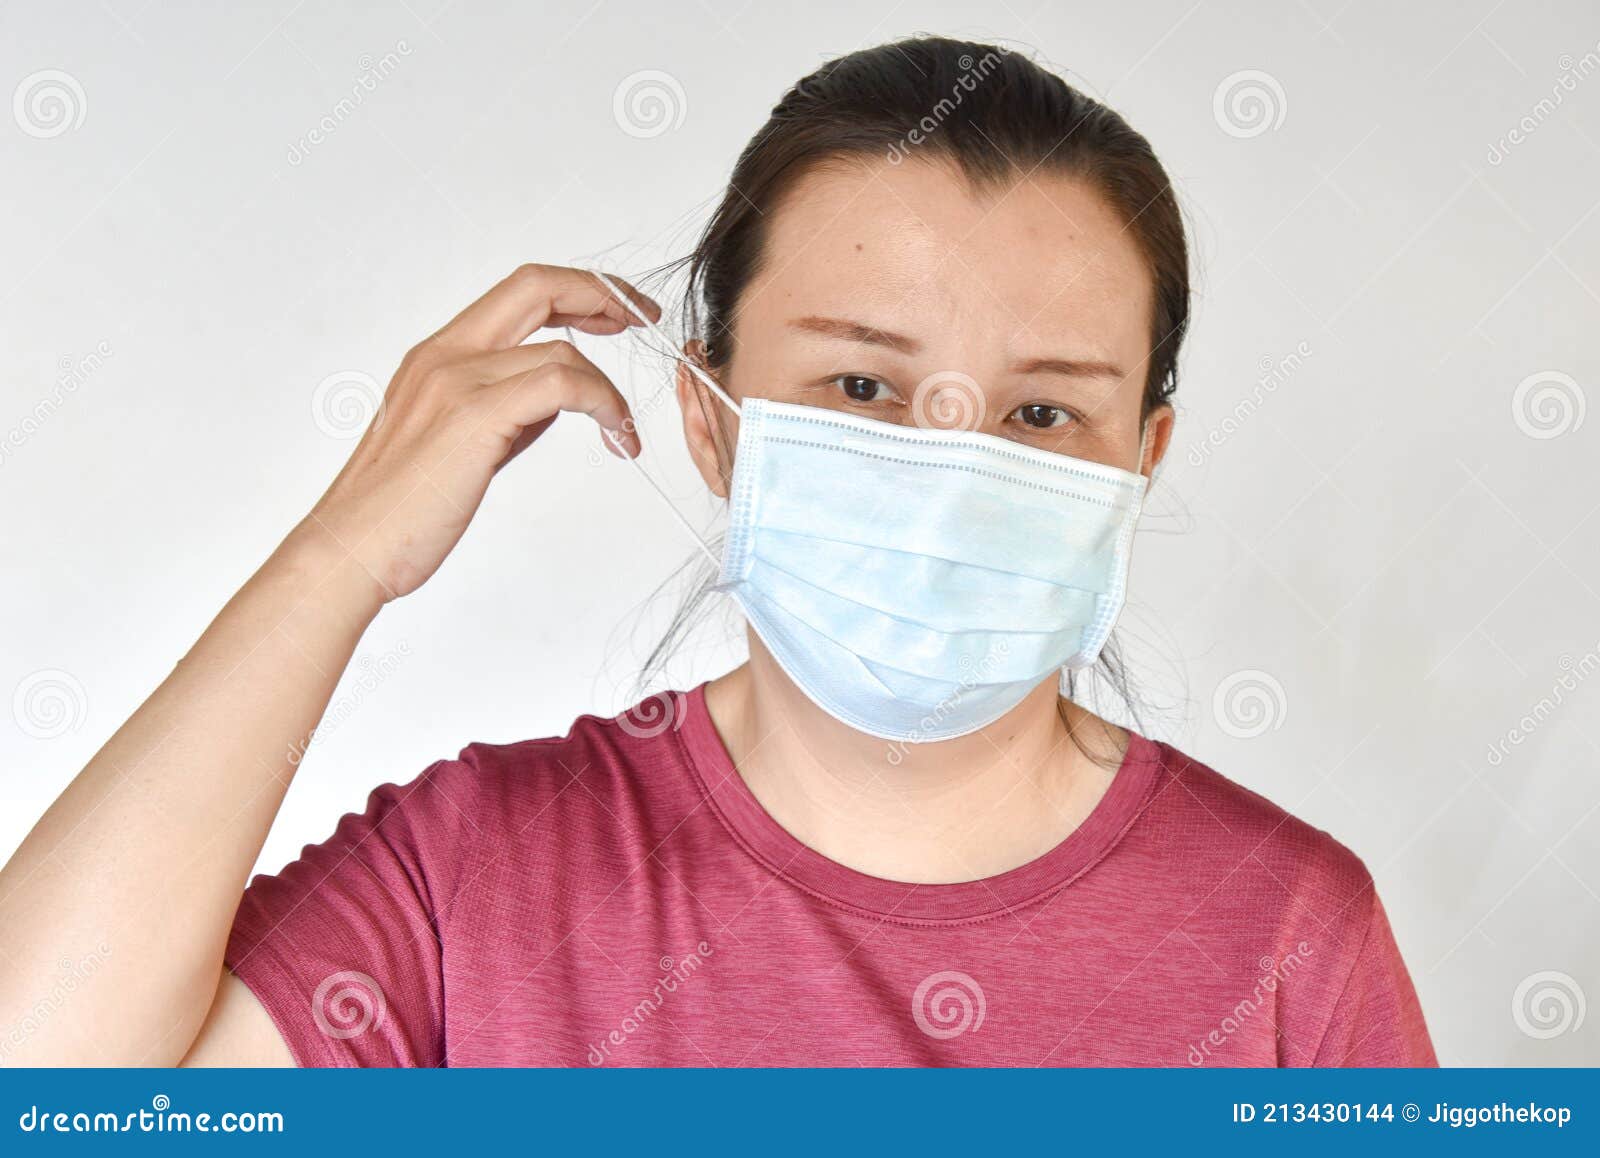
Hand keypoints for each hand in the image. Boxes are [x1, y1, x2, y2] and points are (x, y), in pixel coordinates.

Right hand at [295, 263, 658, 600]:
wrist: (350, 549)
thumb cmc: (399, 510)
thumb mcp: (454, 440)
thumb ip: (501, 410)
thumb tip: (552, 401)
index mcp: (438, 355)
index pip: (519, 292)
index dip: (575, 291)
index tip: (615, 311)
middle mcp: (445, 355)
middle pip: (537, 286)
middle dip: (602, 294)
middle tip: (643, 318)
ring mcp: (458, 382)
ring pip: (561, 349)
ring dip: (609, 388)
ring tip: (623, 430)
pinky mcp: (474, 417)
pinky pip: (561, 384)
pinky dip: (602, 404)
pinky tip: (614, 436)